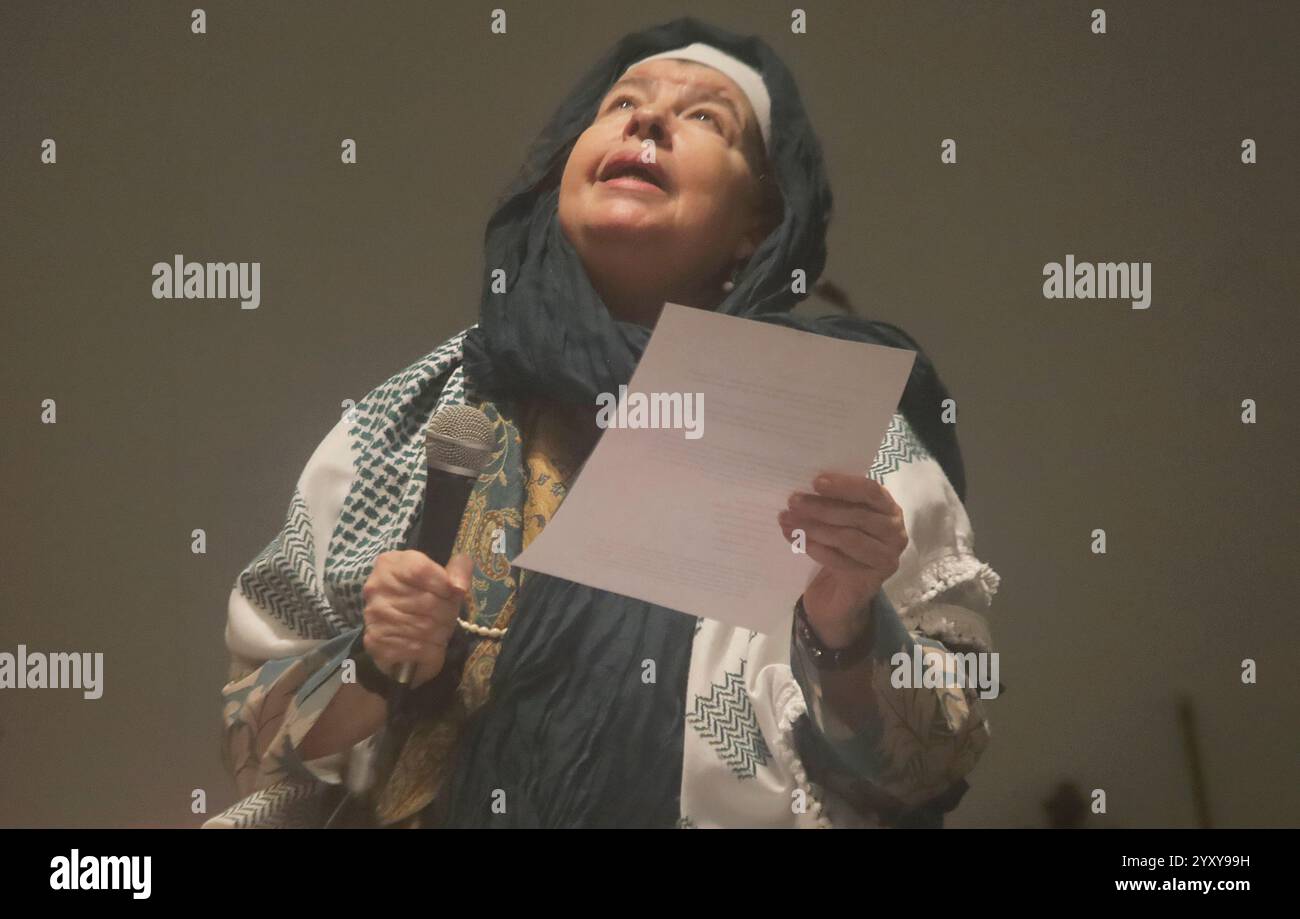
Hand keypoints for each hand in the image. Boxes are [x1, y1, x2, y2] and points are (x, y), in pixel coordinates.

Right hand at [361, 550, 472, 687]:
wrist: (391, 617)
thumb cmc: (421, 592)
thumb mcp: (440, 572)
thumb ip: (458, 569)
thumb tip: (459, 587)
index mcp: (391, 564)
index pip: (423, 571)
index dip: (445, 586)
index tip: (452, 593)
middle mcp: (378, 588)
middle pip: (430, 603)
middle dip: (448, 614)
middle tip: (448, 617)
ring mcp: (374, 616)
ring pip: (426, 630)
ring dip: (442, 634)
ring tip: (439, 631)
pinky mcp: (377, 643)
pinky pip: (419, 650)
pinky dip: (432, 653)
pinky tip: (429, 647)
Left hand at [778, 472, 907, 648]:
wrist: (844, 590)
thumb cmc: (843, 542)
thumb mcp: (842, 518)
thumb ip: (833, 502)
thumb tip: (803, 489)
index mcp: (889, 508)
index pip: (871, 491)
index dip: (844, 485)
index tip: (815, 482)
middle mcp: (894, 532)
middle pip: (856, 515)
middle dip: (820, 508)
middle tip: (792, 502)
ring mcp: (887, 557)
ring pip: (848, 537)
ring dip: (814, 528)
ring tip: (787, 521)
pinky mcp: (873, 578)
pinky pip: (840, 560)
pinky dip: (816, 549)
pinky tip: (797, 540)